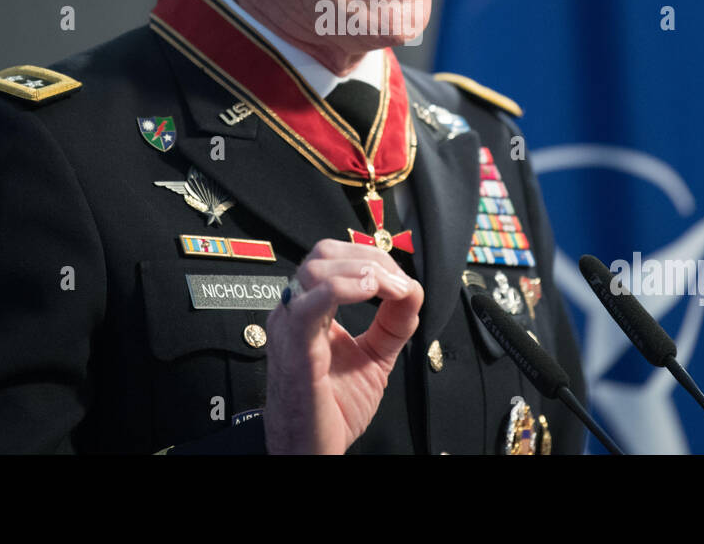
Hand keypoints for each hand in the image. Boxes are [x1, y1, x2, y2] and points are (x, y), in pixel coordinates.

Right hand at [263, 238, 423, 453]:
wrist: (312, 450)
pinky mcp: (295, 349)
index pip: (333, 257)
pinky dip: (345, 288)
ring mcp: (290, 327)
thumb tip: (413, 290)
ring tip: (390, 290)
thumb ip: (394, 324)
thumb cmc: (332, 410)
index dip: (371, 257)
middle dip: (369, 258)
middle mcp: (295, 312)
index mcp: (309, 311)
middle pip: (323, 253)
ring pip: (317, 269)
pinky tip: (371, 293)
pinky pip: (311, 304)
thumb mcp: (375, 357)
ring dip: (363, 270)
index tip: (401, 279)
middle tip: (397, 283)